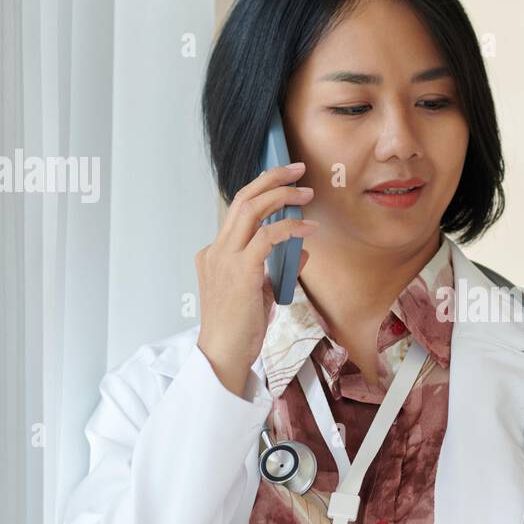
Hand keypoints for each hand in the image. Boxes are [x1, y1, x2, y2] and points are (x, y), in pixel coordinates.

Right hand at [196, 162, 318, 396]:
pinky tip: (308, 229)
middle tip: (298, 169)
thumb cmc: (239, 329)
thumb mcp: (261, 293)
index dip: (262, 190)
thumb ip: (277, 269)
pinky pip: (268, 237)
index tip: (285, 180)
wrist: (223, 355)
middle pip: (242, 199)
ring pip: (251, 209)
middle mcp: (216, 250)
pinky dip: (291, 228)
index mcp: (215, 253)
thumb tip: (303, 250)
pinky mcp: (240, 271)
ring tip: (306, 192)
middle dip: (271, 178)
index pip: (238, 210)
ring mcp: (225, 258)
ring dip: (282, 196)